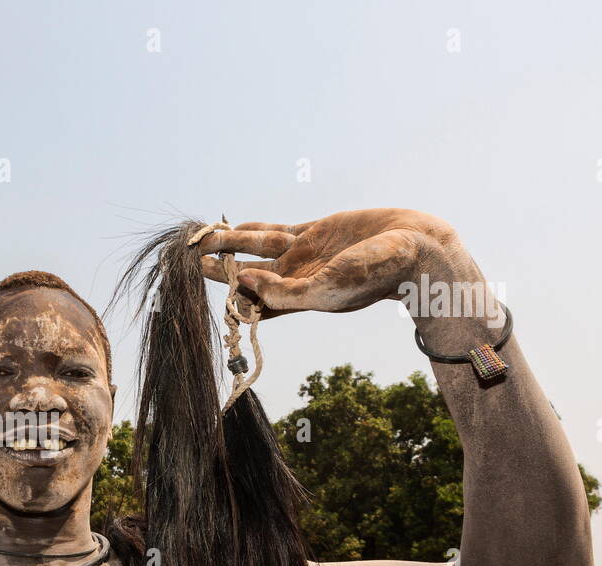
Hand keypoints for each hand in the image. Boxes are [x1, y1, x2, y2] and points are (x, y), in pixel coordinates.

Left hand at [197, 208, 478, 316]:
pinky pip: (277, 230)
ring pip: (256, 249)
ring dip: (229, 244)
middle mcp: (296, 279)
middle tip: (183, 259)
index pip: (248, 303)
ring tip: (199, 239)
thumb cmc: (375, 277)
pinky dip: (253, 229)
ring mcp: (305, 254)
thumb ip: (282, 292)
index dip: (222, 296)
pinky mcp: (317, 232)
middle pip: (245, 276)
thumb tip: (238, 283)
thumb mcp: (325, 291)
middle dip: (216, 269)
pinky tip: (233, 227)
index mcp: (295, 300)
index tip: (192, 289)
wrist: (418, 251)